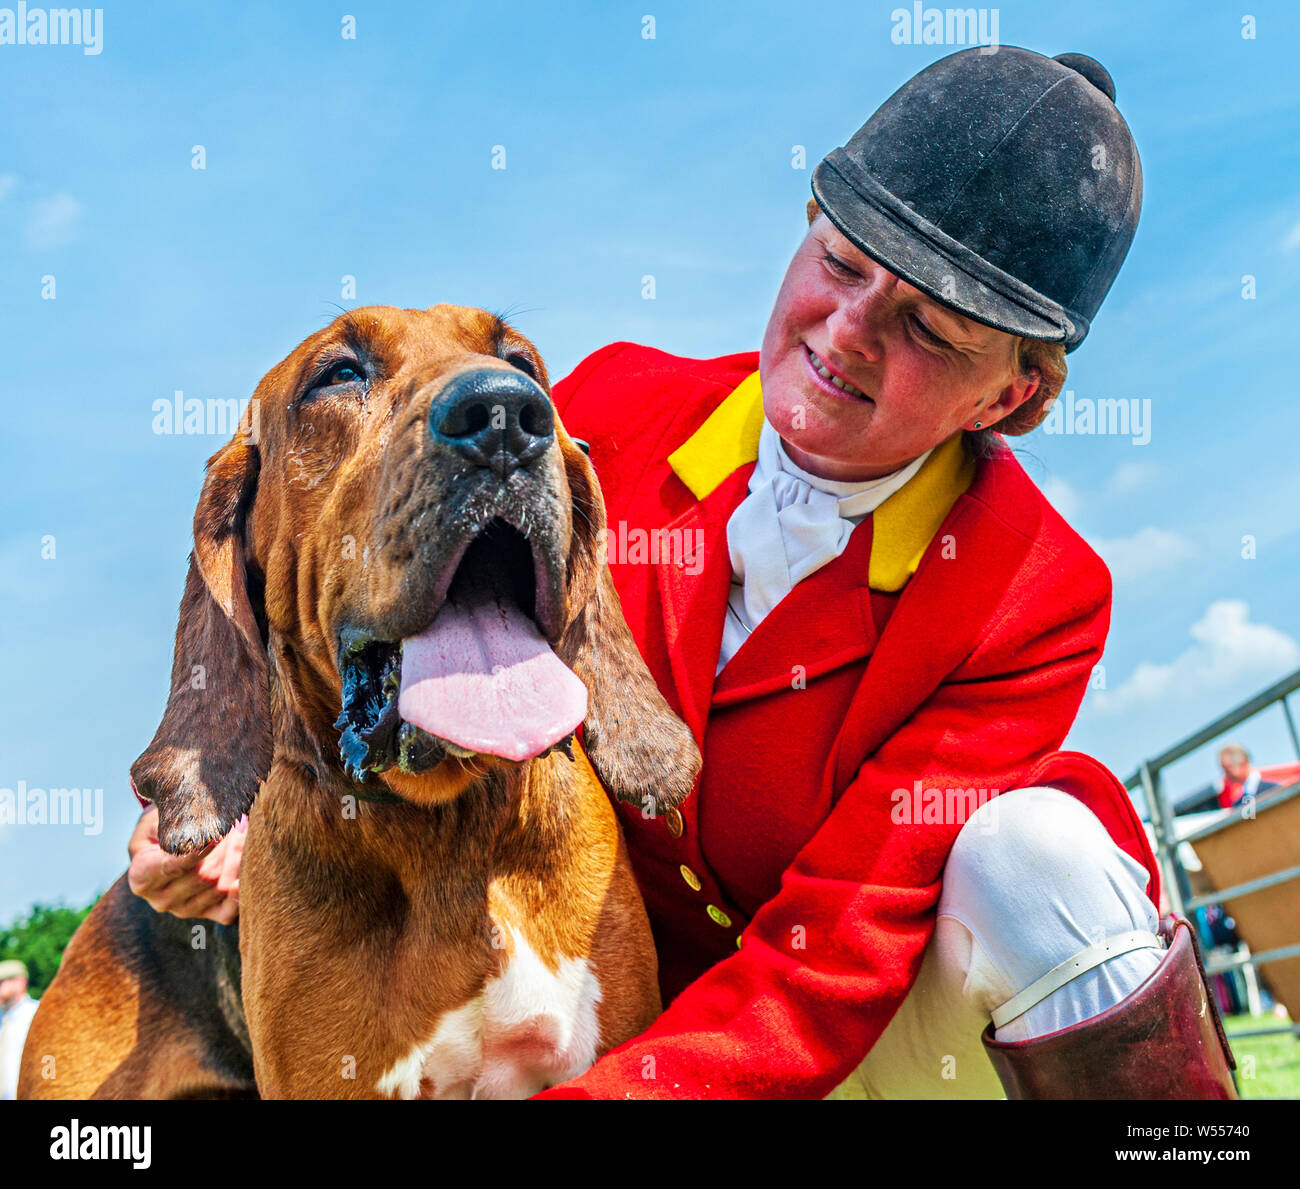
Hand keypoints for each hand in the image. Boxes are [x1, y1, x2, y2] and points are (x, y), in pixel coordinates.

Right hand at [126, 805, 245, 924]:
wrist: (165, 849)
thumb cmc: (162, 828)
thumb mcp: (156, 821)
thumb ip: (171, 823)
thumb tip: (199, 822)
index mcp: (142, 877)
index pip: (172, 867)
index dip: (196, 853)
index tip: (215, 837)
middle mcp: (161, 899)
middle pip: (203, 877)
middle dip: (225, 850)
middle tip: (236, 827)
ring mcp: (184, 910)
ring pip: (218, 888)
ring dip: (236, 861)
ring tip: (241, 838)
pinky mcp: (206, 914)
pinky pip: (227, 911)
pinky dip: (240, 894)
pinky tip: (249, 875)